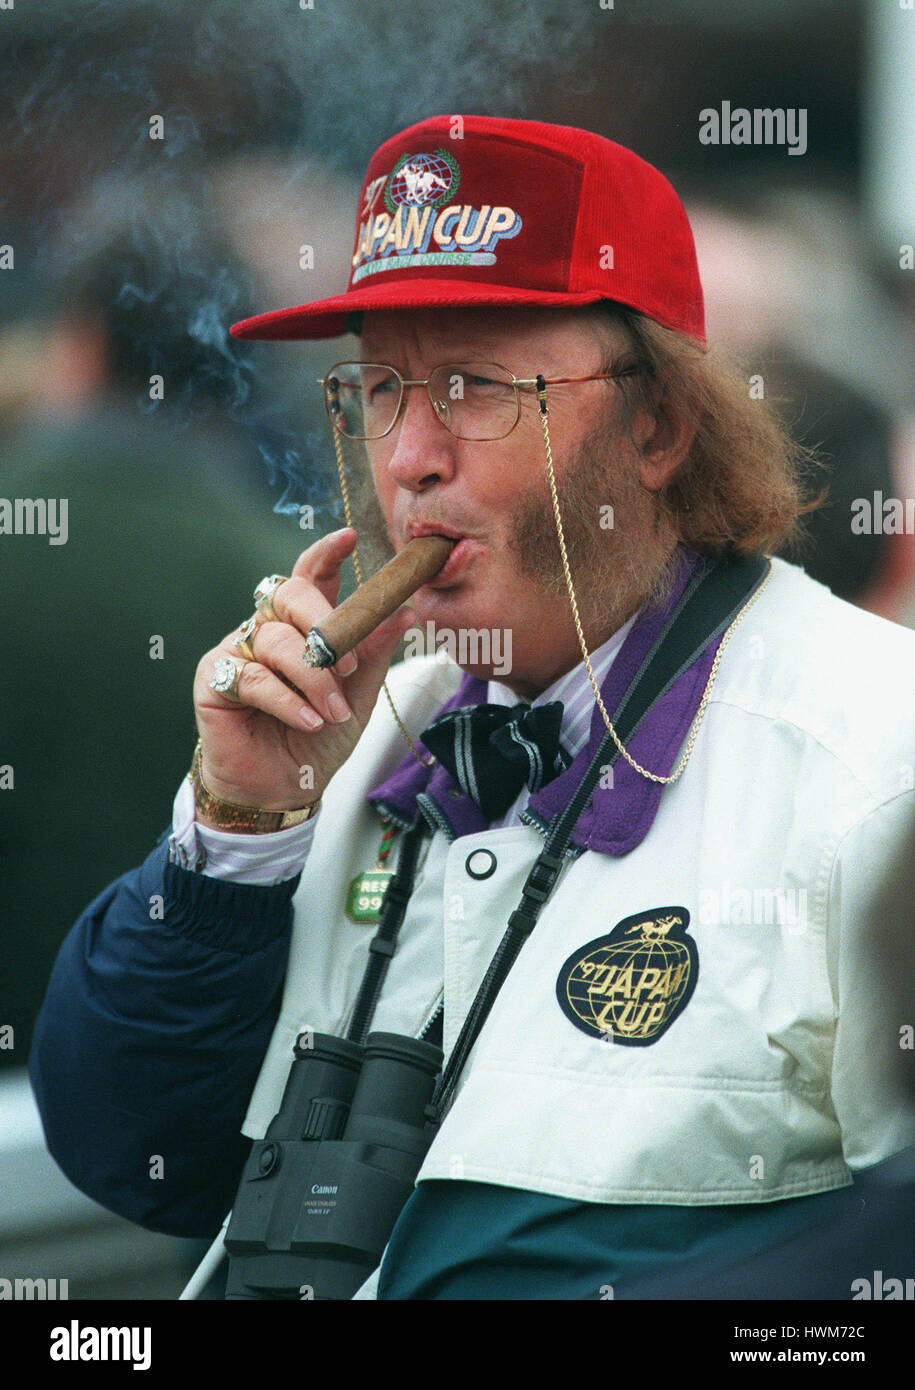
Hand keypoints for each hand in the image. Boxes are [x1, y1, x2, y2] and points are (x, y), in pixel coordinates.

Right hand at [192, 528, 413, 817]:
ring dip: (314, 679)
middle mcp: (267, 629)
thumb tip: (405, 611)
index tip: (346, 538)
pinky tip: (307, 722)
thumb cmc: (317, 738)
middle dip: (323, 623)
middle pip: (288, 594)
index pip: (310, 576)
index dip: (324, 554)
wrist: (283, 788)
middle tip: (348, 665)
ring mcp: (238, 651)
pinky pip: (253, 677)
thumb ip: (374, 651)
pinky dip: (287, 700)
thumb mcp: (358, 695)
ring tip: (333, 712)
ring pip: (276, 641)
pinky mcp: (215, 681)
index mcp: (301, 625)